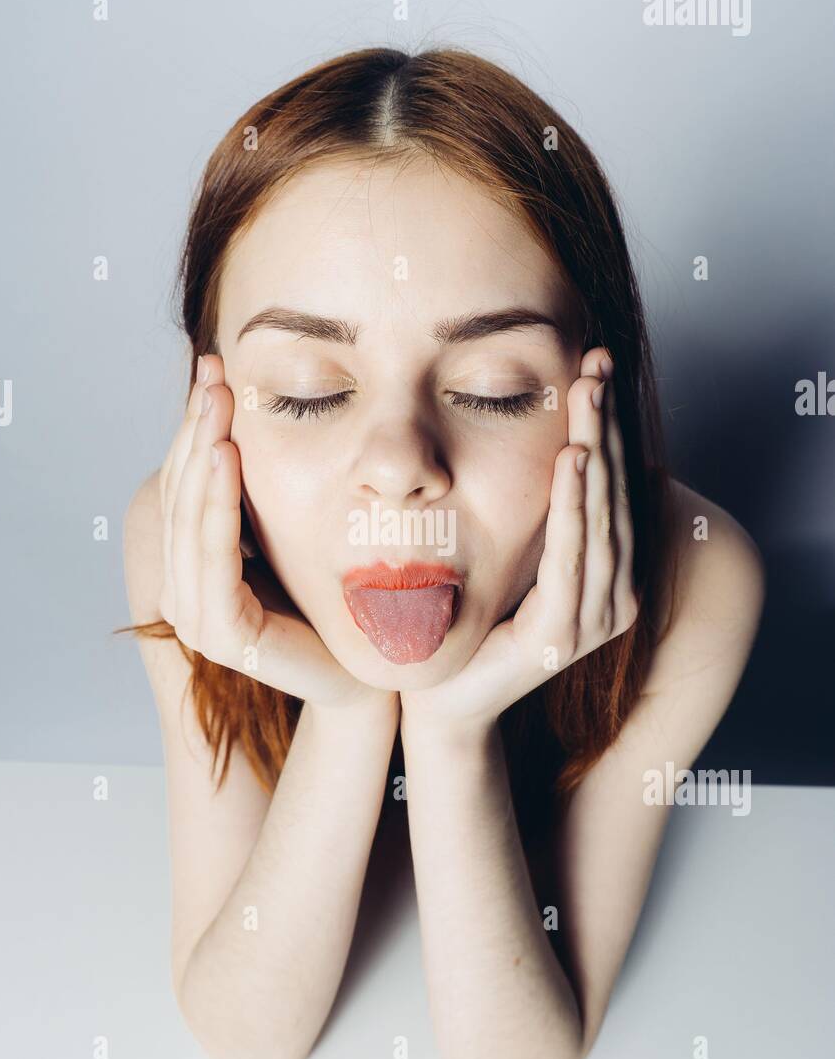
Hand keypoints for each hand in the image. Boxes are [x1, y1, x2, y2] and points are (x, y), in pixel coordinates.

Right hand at [159, 352, 399, 719]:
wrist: (371, 664)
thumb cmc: (336, 594)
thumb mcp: (291, 523)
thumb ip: (261, 484)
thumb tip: (252, 404)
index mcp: (194, 564)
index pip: (188, 481)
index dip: (197, 423)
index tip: (213, 366)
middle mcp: (184, 590)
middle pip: (183, 492)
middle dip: (197, 427)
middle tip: (211, 371)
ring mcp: (196, 615)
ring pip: (192, 518)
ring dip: (201, 456)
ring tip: (215, 405)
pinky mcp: (222, 632)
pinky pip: (216, 557)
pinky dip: (217, 505)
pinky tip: (226, 457)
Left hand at [400, 346, 638, 733]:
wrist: (441, 694)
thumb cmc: (474, 618)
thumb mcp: (514, 548)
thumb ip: (541, 509)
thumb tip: (546, 435)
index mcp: (609, 573)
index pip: (613, 485)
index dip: (608, 424)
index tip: (596, 364)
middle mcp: (615, 595)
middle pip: (613, 493)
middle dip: (606, 424)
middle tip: (597, 364)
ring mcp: (595, 619)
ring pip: (600, 518)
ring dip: (596, 451)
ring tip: (590, 398)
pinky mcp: (562, 635)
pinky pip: (572, 557)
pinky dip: (574, 506)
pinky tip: (572, 460)